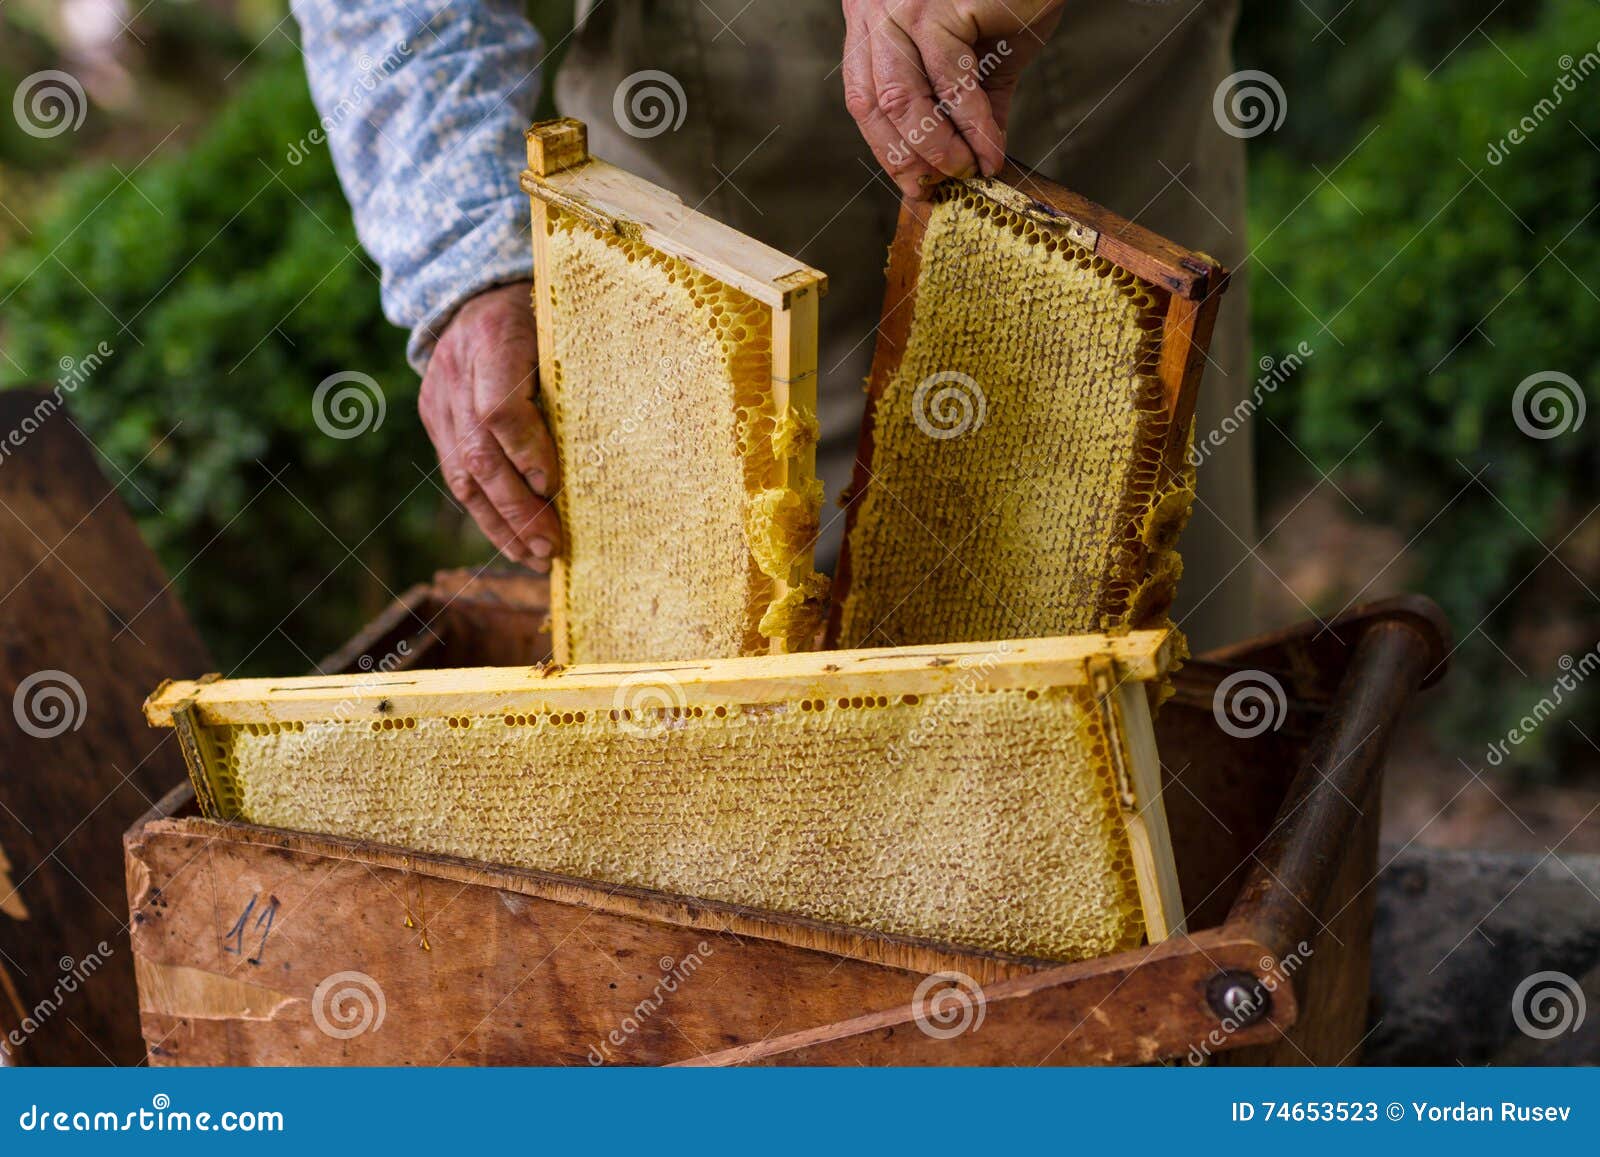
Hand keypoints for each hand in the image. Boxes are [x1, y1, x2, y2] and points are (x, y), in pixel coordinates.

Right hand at [418, 282, 560, 570]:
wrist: (478, 289)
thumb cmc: (541, 311)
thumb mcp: (562, 326)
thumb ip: (573, 374)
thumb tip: (618, 439)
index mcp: (493, 336)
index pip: (500, 409)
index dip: (527, 452)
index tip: (554, 486)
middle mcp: (455, 370)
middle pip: (480, 452)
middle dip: (517, 507)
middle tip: (551, 545)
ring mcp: (438, 397)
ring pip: (463, 474)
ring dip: (500, 523)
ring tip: (535, 557)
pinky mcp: (432, 417)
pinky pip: (456, 475)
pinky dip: (486, 513)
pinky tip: (513, 542)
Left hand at [841, 0, 1064, 198]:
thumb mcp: (978, 54)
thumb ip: (970, 105)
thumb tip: (975, 160)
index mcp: (873, 21)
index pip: (865, 99)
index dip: (888, 149)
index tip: (916, 184)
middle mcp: (876, 12)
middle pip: (876, 105)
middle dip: (909, 158)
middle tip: (944, 185)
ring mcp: (902, 7)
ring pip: (904, 101)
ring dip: (938, 149)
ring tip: (968, 171)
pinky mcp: (937, 8)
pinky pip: (951, 84)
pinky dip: (974, 127)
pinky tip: (990, 148)